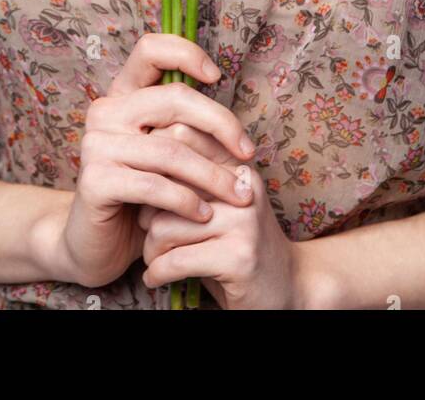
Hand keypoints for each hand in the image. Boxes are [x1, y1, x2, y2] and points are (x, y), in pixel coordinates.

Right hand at [37, 33, 255, 289]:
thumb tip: (237, 129)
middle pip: (174, 99)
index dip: (185, 54)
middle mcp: (106, 111)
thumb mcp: (163, 153)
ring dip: (213, 175)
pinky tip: (204, 214)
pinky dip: (187, 201)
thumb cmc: (140, 195)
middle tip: (248, 153)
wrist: (95, 242)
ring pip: (171, 149)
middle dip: (221, 124)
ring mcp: (97, 144)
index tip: (216, 76)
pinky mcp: (95, 180)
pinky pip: (155, 186)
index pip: (150, 50)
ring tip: (237, 194)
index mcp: (123, 95)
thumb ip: (185, 129)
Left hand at [137, 125, 301, 308]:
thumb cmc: (237, 244)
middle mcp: (241, 186)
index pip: (181, 138)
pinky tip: (156, 278)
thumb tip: (138, 163)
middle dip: (146, 215)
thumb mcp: (218, 205)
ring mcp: (243, 221)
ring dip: (150, 251)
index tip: (143, 190)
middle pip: (165, 185)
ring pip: (164, 226)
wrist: (287, 286)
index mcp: (235, 167)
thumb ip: (190, 182)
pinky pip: (176, 261)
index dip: (152, 163)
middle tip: (147, 235)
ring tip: (154, 260)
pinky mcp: (238, 257)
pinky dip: (157, 273)